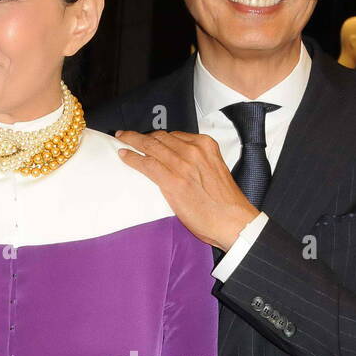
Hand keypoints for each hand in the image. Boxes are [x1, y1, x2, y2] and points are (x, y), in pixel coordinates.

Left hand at [115, 129, 258, 251]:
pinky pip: (146, 164)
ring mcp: (182, 164)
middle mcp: (193, 150)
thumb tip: (179, 164)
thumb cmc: (225, 202)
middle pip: (160, 137)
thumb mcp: (214, 170)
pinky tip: (123, 155)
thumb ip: (198, 162)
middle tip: (127, 135)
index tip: (148, 138)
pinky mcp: (172, 181)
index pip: (174, 135)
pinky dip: (132, 158)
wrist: (234, 221)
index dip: (157, 136)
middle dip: (141, 136)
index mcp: (206, 145)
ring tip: (121, 139)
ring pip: (150, 146)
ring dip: (132, 141)